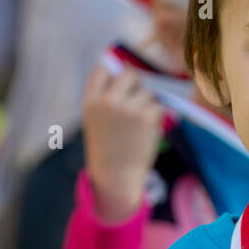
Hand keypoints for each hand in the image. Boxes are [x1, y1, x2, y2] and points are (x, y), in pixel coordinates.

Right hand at [83, 64, 163, 222]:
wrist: (116, 177)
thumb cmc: (108, 150)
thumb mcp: (98, 121)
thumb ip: (108, 98)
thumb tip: (133, 75)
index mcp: (91, 101)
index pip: (103, 70)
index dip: (114, 75)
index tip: (120, 86)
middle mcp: (108, 101)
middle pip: (130, 75)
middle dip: (137, 86)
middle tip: (137, 104)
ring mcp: (127, 108)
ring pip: (146, 93)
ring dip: (147, 106)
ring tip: (138, 127)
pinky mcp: (146, 117)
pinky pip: (157, 107)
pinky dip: (156, 118)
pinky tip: (146, 133)